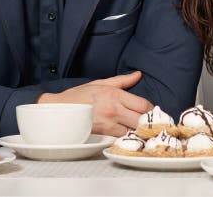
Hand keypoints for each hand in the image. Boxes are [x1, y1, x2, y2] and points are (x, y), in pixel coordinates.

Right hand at [37, 71, 151, 136]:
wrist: (60, 109)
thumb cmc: (79, 96)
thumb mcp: (101, 83)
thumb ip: (122, 80)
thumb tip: (138, 75)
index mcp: (115, 94)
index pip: (143, 104)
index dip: (151, 109)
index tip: (152, 111)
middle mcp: (114, 109)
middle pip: (141, 119)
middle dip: (147, 122)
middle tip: (149, 122)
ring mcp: (108, 123)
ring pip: (132, 131)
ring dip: (137, 131)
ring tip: (139, 129)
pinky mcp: (103, 133)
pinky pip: (121, 137)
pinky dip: (126, 137)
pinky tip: (127, 134)